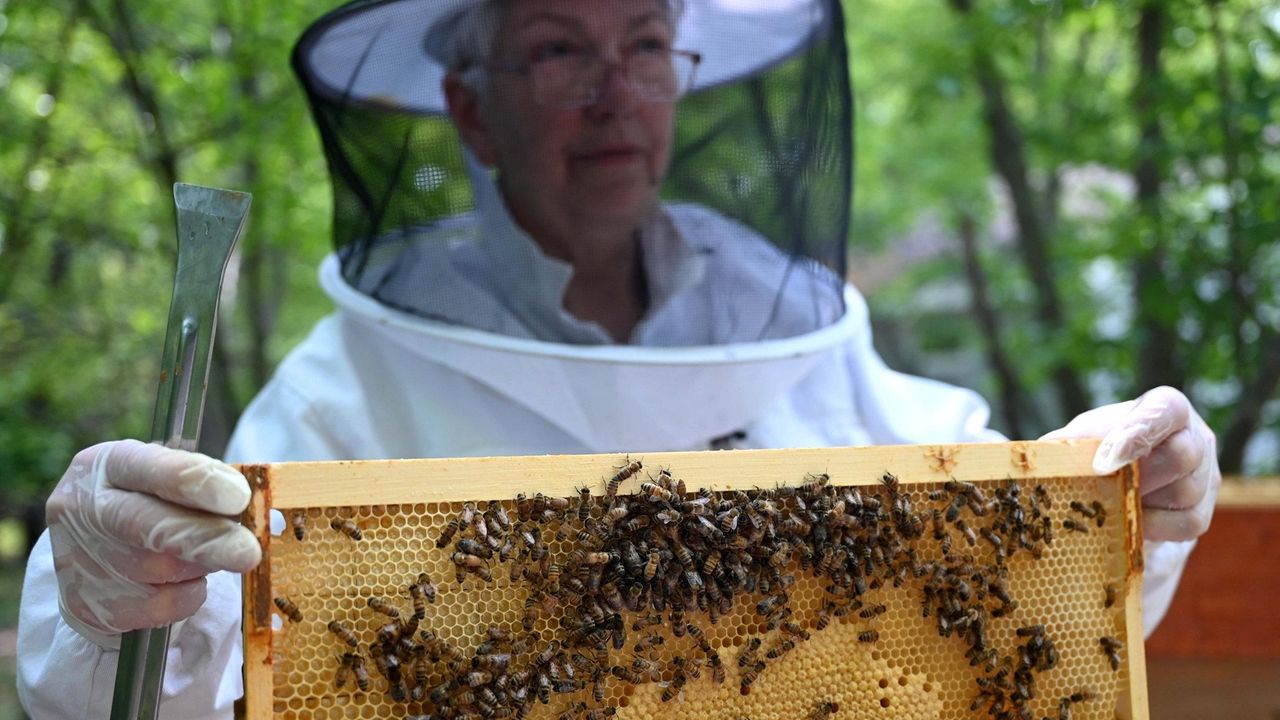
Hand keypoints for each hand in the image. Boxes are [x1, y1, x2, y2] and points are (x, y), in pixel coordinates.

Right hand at [45, 439, 261, 644]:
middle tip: (249, 551)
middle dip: (207, 538)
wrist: (91, 555)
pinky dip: (188, 593)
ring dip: (203, 564)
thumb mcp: (161, 479)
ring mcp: (82, 560)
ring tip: (209, 553)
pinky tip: (184, 580)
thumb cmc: (144, 504)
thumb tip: (246, 504)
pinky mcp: (91, 607)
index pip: (149, 468)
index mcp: (106, 464)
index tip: (238, 496)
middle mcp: (84, 508)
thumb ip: (198, 484)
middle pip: (151, 526)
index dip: (195, 481)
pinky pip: (163, 606)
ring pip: (163, 569)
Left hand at [1040, 386, 1219, 541]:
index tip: (1102, 462)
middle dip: (1138, 476)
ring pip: (1186, 493)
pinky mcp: (1204, 510)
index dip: (1137, 433)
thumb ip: (1067, 442)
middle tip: (1105, 487)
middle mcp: (1197, 436)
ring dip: (1142, 503)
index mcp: (1165, 407)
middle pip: (1182, 455)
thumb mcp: (1082, 437)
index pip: (1164, 410)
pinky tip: (1129, 522)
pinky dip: (1154, 528)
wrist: (1124, 477)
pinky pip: (1188, 524)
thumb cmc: (1101, 446)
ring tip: (1111, 503)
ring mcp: (1207, 474)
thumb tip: (1035, 455)